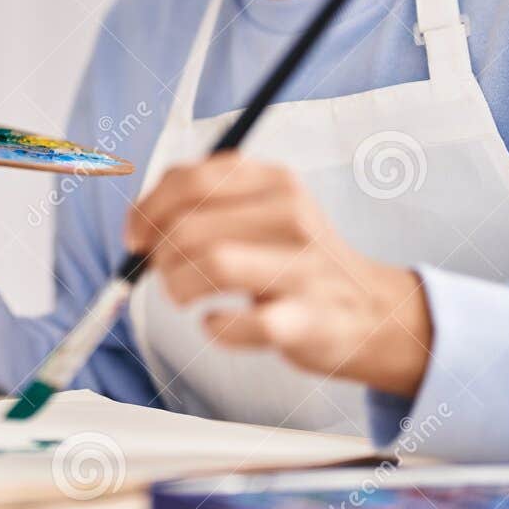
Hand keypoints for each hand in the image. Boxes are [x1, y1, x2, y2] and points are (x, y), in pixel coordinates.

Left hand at [125, 152, 432, 399]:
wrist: (371, 312)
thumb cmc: (296, 259)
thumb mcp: (264, 210)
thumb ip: (206, 203)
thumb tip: (139, 226)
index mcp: (275, 181)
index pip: (189, 180)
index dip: (147, 210)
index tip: (136, 238)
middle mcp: (292, 216)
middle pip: (189, 226)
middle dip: (159, 256)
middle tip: (164, 275)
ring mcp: (303, 268)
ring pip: (209, 264)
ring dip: (178, 287)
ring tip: (186, 298)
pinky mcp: (308, 320)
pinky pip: (239, 323)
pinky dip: (215, 328)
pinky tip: (217, 324)